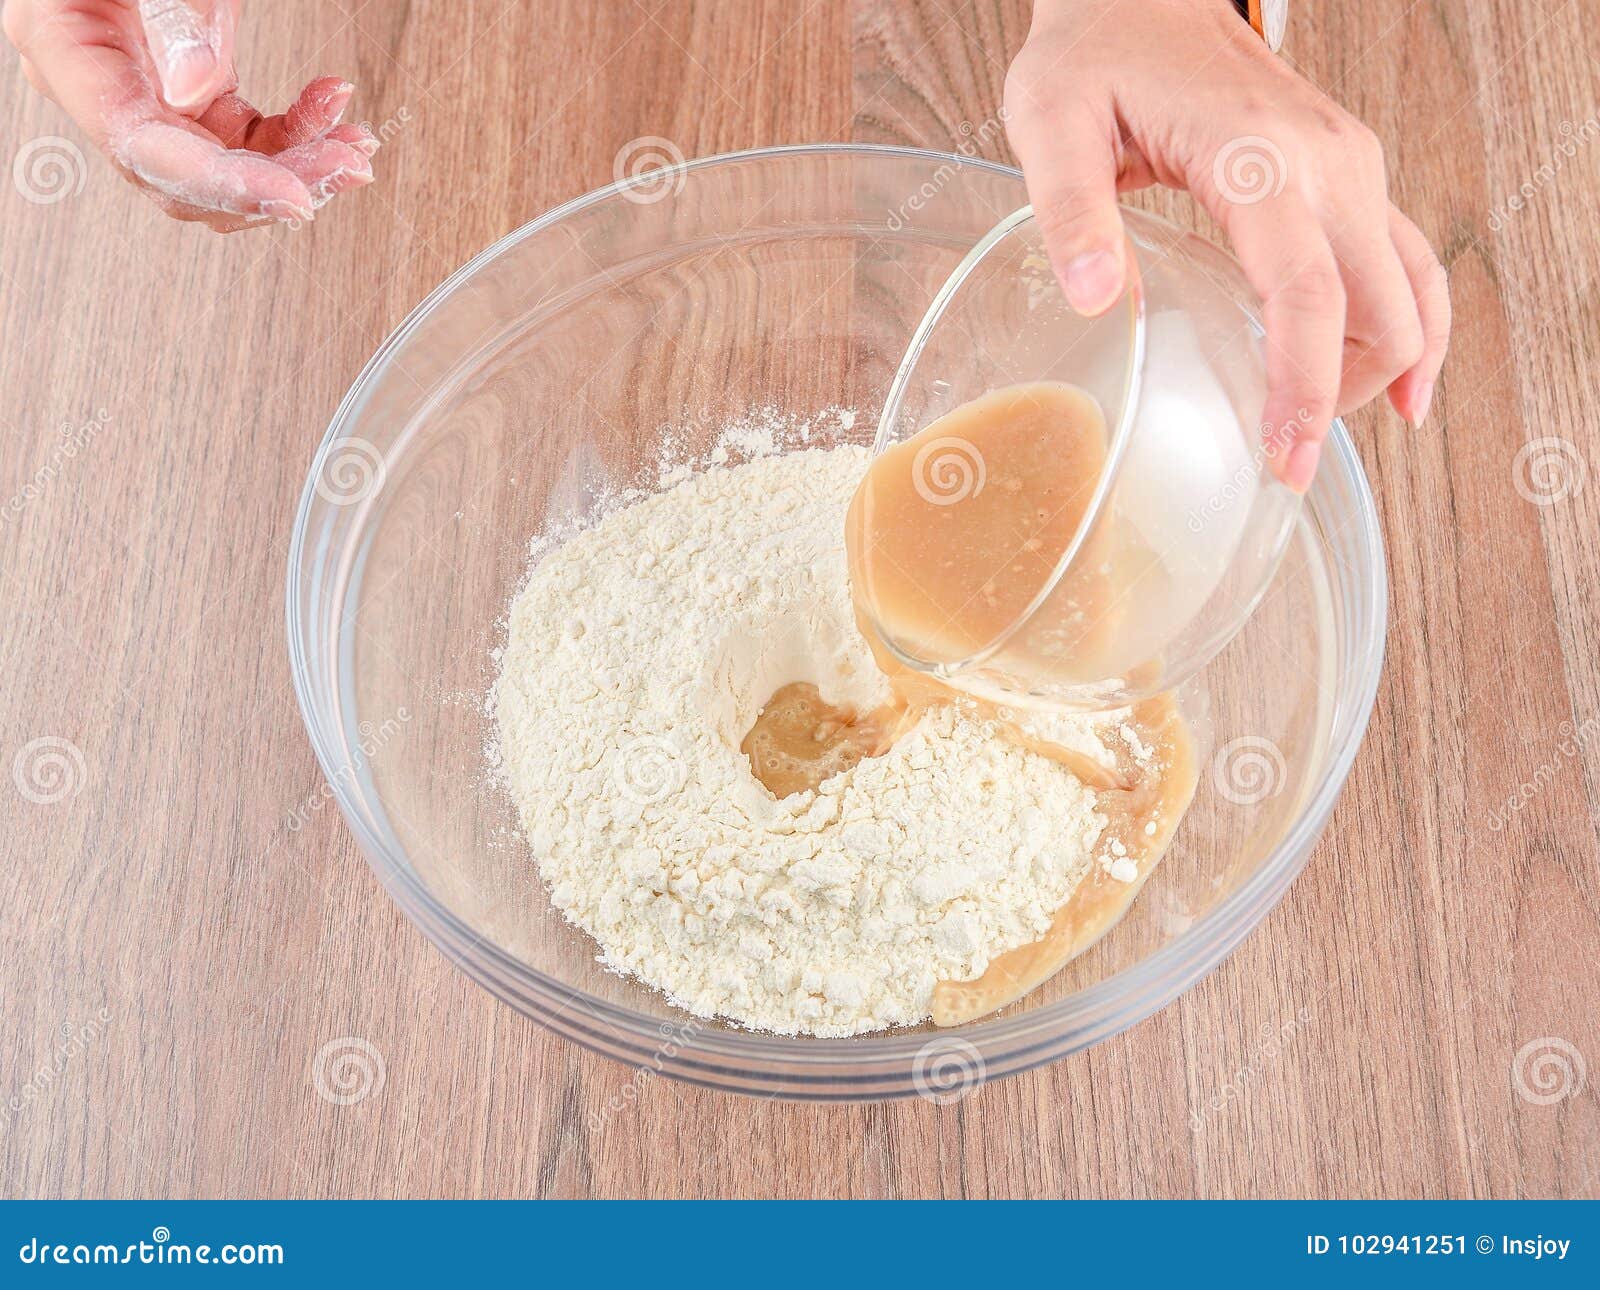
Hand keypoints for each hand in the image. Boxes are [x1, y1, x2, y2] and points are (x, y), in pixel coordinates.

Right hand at [3, 0, 377, 229]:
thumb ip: (170, 10)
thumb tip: (192, 90)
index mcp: (60, 48)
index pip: (143, 148)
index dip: (223, 184)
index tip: (295, 198)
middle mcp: (99, 84)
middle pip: (188, 175)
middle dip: (276, 180)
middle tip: (348, 166)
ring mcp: (145, 90)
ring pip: (222, 166)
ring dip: (296, 164)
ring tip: (354, 145)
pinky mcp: (186, 88)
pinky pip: (242, 133)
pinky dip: (294, 131)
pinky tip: (330, 108)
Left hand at [1004, 0, 1449, 489]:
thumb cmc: (1095, 51)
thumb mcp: (1051, 122)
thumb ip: (1070, 210)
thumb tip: (1090, 298)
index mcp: (1259, 159)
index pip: (1309, 295)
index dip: (1305, 388)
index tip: (1285, 458)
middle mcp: (1327, 161)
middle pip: (1383, 304)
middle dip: (1345, 396)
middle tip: (1287, 465)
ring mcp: (1348, 162)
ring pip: (1410, 283)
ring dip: (1386, 363)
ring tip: (1328, 432)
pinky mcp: (1346, 168)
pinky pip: (1400, 255)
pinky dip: (1401, 318)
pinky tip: (1382, 373)